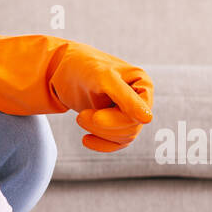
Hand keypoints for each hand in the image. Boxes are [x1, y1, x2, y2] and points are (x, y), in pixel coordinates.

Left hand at [0, 34, 152, 151]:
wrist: (64, 70)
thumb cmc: (84, 67)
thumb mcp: (104, 79)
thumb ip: (126, 98)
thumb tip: (148, 119)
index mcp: (143, 84)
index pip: (140, 114)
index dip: (118, 120)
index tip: (94, 117)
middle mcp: (141, 99)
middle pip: (132, 128)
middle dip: (104, 126)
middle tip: (81, 116)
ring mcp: (130, 113)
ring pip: (124, 138)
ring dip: (100, 133)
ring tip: (80, 118)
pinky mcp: (118, 124)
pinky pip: (116, 144)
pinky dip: (101, 144)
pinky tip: (85, 140)